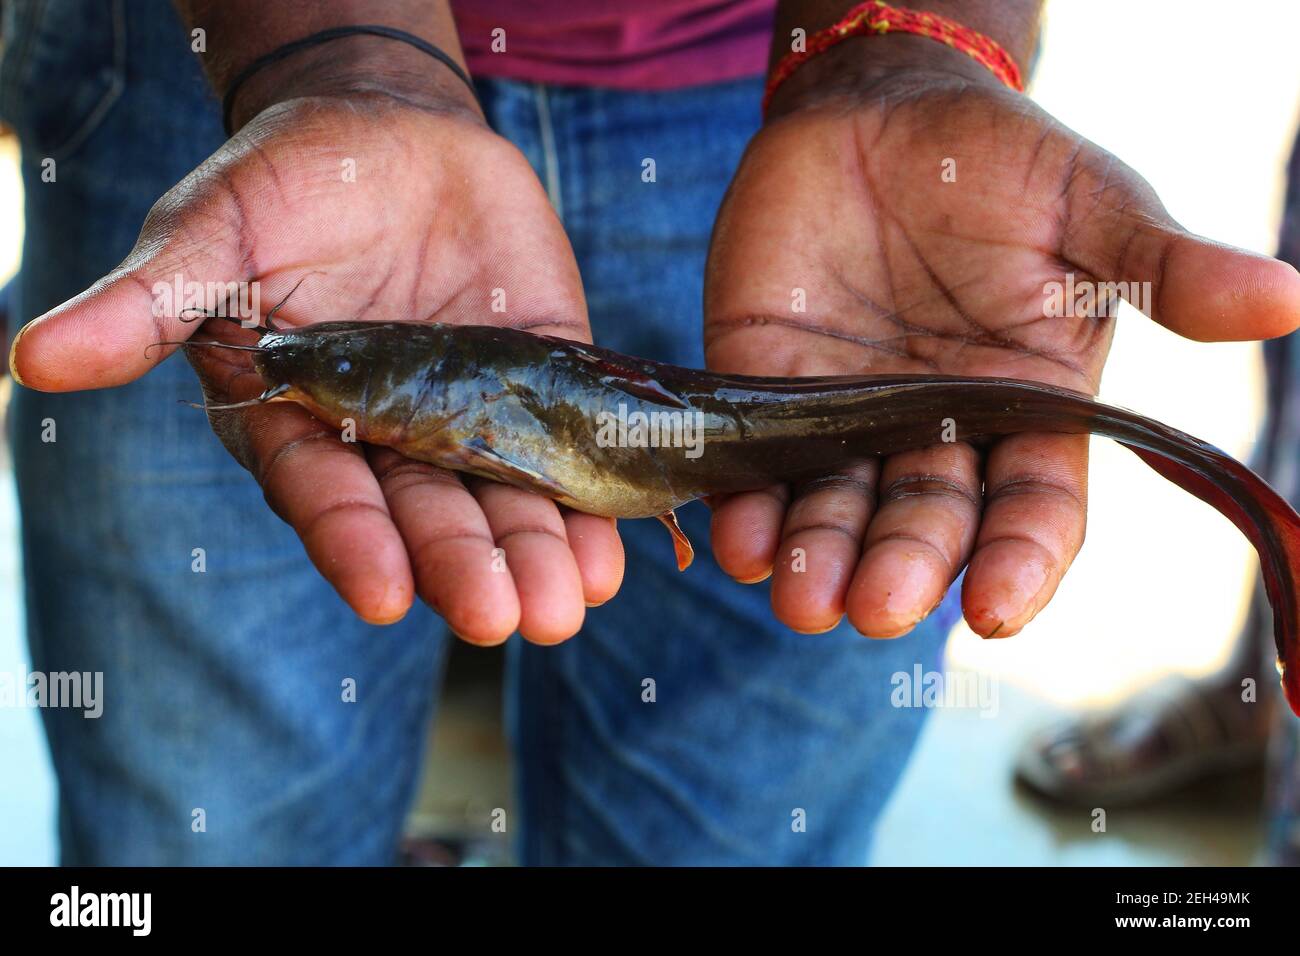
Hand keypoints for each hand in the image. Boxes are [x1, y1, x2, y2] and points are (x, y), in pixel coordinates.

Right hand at [9, 91, 622, 641]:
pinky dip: (589, 500)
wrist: (396, 134)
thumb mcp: (214, 230)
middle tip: (504, 617)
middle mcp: (385, 438)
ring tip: (567, 605)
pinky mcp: (538, 383)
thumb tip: (29, 358)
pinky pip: (565, 449)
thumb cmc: (287, 181)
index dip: (350, 539)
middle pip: (424, 515)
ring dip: (535, 554)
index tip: (384, 591)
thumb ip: (151, 301)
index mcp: (299, 418)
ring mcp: (467, 417)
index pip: (321, 491)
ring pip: (499, 501)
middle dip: (462, 564)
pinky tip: (613, 550)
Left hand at [705, 49, 1299, 637]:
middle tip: (876, 607)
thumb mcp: (1087, 207)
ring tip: (802, 597)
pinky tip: (736, 538)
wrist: (876, 113)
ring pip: (836, 512)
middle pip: (926, 524)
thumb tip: (1288, 298)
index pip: (1031, 511)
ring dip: (817, 561)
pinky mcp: (765, 391)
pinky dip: (743, 506)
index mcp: (1024, 413)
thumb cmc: (998, 165)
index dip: (1018, 562)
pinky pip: (754, 464)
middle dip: (903, 569)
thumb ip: (1161, 266)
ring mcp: (844, 420)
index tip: (996, 610)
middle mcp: (933, 436)